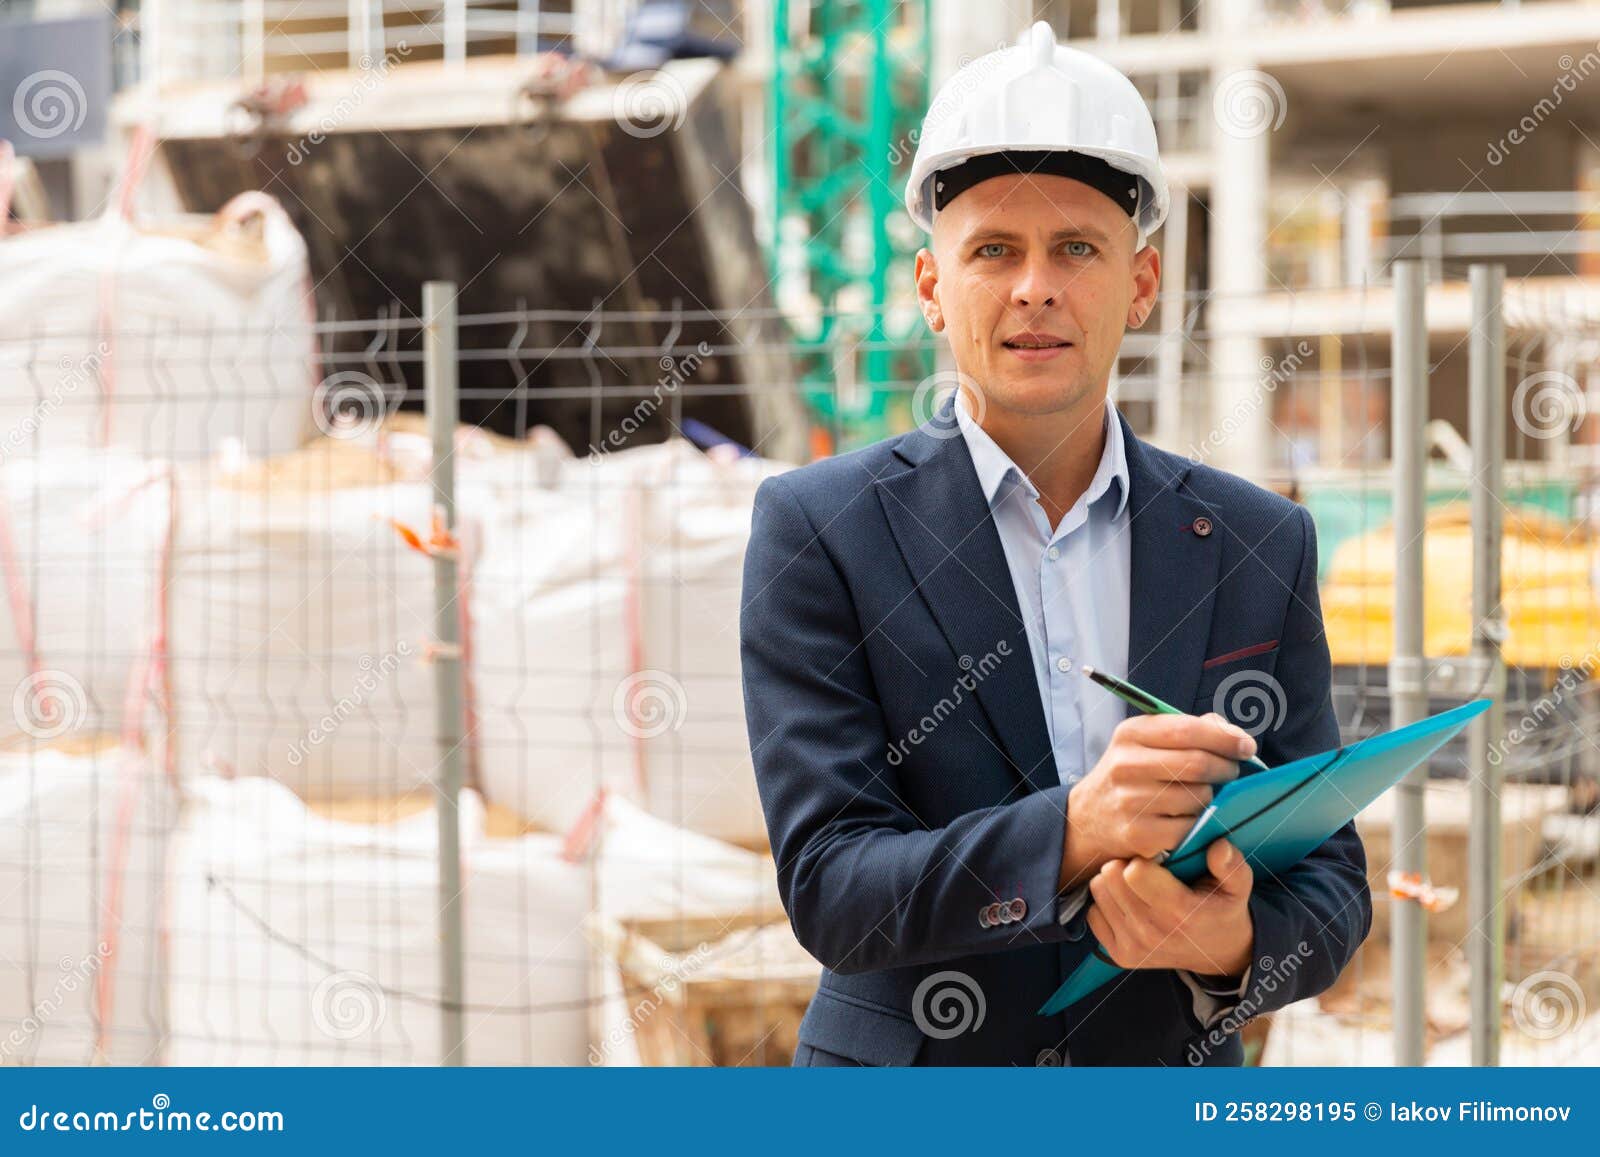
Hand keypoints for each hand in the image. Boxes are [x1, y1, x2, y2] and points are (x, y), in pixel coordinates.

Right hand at [1059, 712, 1256, 887]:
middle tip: (1232, 772)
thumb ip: (1189, 729)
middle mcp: (1125, 765)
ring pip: (1199, 797)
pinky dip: (1197, 824)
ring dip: (1211, 798)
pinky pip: (1190, 828)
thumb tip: (1234, 735)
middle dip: (1226, 768)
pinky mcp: (1138, 835)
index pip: (1187, 729)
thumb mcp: (1146, 742)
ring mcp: (1130, 801)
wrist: (1088, 818)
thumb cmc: (1131, 775)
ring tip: (1201, 796)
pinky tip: (1188, 818)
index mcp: (1130, 734)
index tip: (1246, 746)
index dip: (1224, 738)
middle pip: (1197, 764)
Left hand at [1085, 838, 1254, 979]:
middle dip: (1124, 865)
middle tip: (1144, 869)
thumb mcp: (1237, 886)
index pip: (1133, 872)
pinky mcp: (1120, 956)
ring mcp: (1133, 947)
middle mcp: (1151, 933)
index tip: (1155, 861)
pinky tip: (1129, 904)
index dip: (1142, 858)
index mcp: (1179, 913)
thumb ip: (1231, 865)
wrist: (1217, 952)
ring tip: (1137, 885)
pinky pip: (1093, 913)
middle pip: (1111, 877)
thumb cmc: (1222, 909)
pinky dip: (1107, 904)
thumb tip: (1218, 846)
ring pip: (1098, 891)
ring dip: (1113, 882)